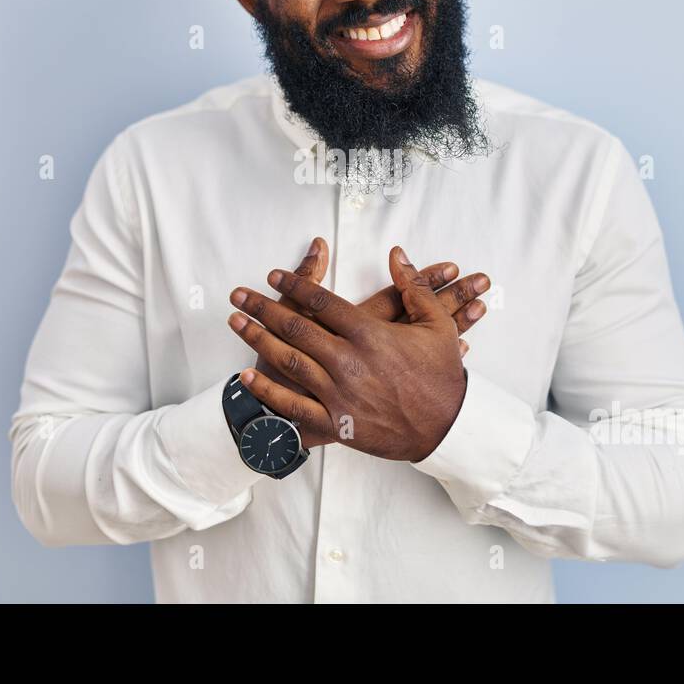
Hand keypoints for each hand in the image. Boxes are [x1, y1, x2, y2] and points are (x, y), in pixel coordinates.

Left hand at [227, 246, 469, 460]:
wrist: (447, 428)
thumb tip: (397, 254)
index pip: (321, 301)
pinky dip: (268, 392)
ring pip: (289, 361)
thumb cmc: (441, 376)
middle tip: (239, 295)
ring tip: (236, 322)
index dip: (293, 285)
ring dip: (258, 339)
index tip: (273, 275)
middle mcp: (349, 361)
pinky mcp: (337, 422)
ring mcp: (339, 393)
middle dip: (262, 307)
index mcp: (370, 334)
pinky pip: (295, 407)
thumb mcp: (436, 324)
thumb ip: (414, 286)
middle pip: (295, 327)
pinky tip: (249, 375)